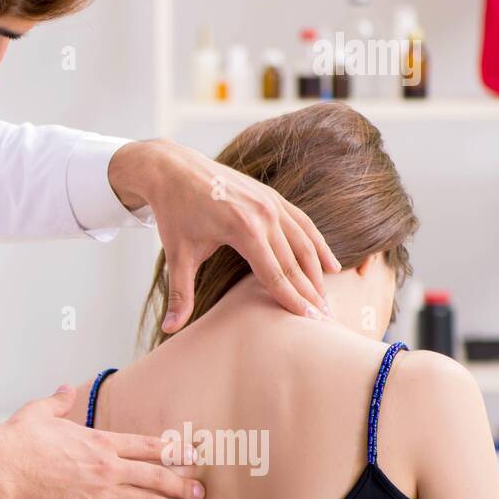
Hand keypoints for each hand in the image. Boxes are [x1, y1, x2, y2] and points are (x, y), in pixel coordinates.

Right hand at [0, 385, 203, 498]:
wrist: (0, 467)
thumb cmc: (17, 439)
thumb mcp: (40, 412)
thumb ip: (59, 401)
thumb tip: (66, 389)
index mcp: (99, 440)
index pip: (146, 446)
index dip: (172, 450)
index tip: (190, 454)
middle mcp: (106, 466)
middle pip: (155, 475)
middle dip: (182, 484)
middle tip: (200, 492)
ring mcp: (99, 493)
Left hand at [109, 139, 340, 332]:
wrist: (173, 169)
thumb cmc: (174, 213)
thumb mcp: (177, 255)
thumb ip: (179, 294)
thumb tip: (168, 329)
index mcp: (243, 230)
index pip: (275, 274)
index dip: (292, 300)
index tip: (308, 322)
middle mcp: (264, 215)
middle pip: (295, 262)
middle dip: (310, 292)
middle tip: (324, 318)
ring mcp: (271, 202)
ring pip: (305, 242)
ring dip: (318, 271)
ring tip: (326, 298)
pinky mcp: (272, 196)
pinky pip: (303, 223)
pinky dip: (318, 244)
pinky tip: (330, 265)